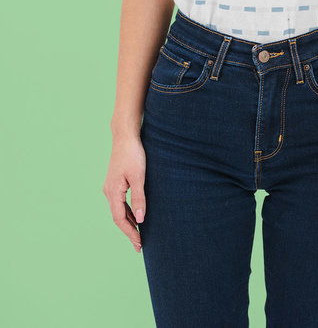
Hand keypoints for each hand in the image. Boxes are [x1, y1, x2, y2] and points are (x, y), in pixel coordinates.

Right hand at [102, 134, 146, 252]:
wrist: (125, 137)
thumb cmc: (133, 155)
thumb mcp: (139, 176)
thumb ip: (140, 197)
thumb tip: (141, 219)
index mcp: (113, 192)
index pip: (121, 219)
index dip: (130, 232)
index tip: (139, 243)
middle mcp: (109, 192)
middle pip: (118, 218)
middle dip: (129, 232)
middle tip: (139, 246)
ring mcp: (111, 188)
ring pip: (119, 211)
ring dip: (129, 223)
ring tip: (139, 235)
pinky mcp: (116, 183)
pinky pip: (120, 203)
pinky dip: (128, 213)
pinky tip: (137, 217)